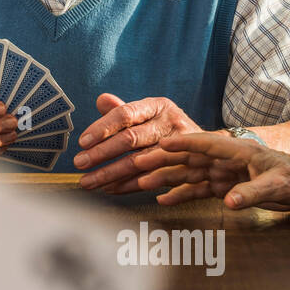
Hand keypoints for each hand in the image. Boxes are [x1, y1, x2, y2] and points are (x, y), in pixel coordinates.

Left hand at [74, 93, 201, 190]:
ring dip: (111, 174)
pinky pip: (150, 180)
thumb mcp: (150, 113)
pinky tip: (110, 189)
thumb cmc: (167, 127)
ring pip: (139, 162)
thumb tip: (101, 100)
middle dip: (102, 153)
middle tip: (79, 163)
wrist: (210, 145)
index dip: (103, 127)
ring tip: (89, 182)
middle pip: (131, 139)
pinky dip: (128, 185)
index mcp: (158, 106)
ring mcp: (180, 147)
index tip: (83, 141)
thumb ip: (124, 109)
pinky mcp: (185, 167)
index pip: (126, 114)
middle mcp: (170, 123)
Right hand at [130, 133, 289, 209]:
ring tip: (141, 181)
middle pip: (189, 159)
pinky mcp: (224, 187)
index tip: (162, 142)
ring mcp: (223, 173)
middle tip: (138, 161)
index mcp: (238, 150)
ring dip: (166, 178)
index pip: (206, 143)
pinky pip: (197, 190)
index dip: (184, 143)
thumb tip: (230, 202)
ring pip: (188, 175)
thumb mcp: (277, 186)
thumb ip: (252, 193)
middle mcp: (225, 160)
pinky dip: (180, 195)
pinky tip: (162, 199)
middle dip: (163, 160)